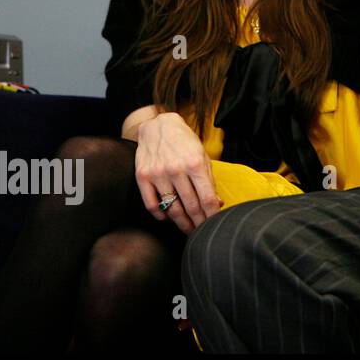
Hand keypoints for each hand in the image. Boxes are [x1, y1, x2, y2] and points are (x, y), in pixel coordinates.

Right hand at [134, 111, 221, 233]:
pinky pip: (151, 204)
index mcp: (195, 163)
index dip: (212, 216)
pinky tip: (167, 219)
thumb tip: (216, 203)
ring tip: (188, 230)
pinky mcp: (142, 177)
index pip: (206, 198)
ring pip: (171, 208)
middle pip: (190, 206)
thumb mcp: (203, 156)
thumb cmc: (185, 142)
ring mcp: (158, 174)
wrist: (159, 126)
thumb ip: (209, 180)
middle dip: (198, 223)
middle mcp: (176, 169)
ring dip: (182, 223)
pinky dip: (160, 216)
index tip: (214, 225)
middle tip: (202, 232)